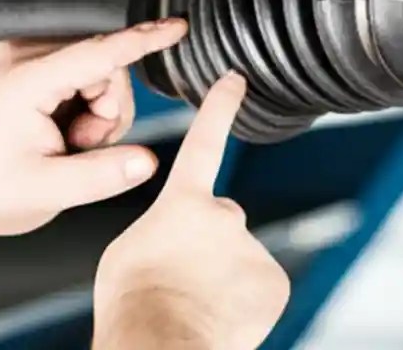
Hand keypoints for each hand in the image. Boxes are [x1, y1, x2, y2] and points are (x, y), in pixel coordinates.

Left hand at [0, 18, 187, 237]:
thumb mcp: (48, 193)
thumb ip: (102, 176)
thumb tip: (148, 161)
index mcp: (25, 82)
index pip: (98, 53)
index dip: (143, 40)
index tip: (176, 26)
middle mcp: (21, 57)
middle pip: (105, 69)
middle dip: (108, 113)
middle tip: (81, 150)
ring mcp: (20, 58)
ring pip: (97, 74)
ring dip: (96, 114)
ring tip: (66, 146)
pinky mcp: (24, 66)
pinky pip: (80, 76)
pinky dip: (82, 108)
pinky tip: (59, 134)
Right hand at [94, 72, 289, 349]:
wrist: (159, 343)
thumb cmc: (134, 303)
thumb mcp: (128, 249)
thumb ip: (163, 226)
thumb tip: (179, 237)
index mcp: (183, 202)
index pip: (203, 142)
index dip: (219, 108)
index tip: (236, 80)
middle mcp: (225, 215)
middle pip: (219, 223)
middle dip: (206, 247)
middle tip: (180, 279)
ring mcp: (252, 247)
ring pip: (238, 259)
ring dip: (222, 277)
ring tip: (195, 302)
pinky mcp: (274, 282)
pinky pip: (258, 287)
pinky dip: (243, 301)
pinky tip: (220, 315)